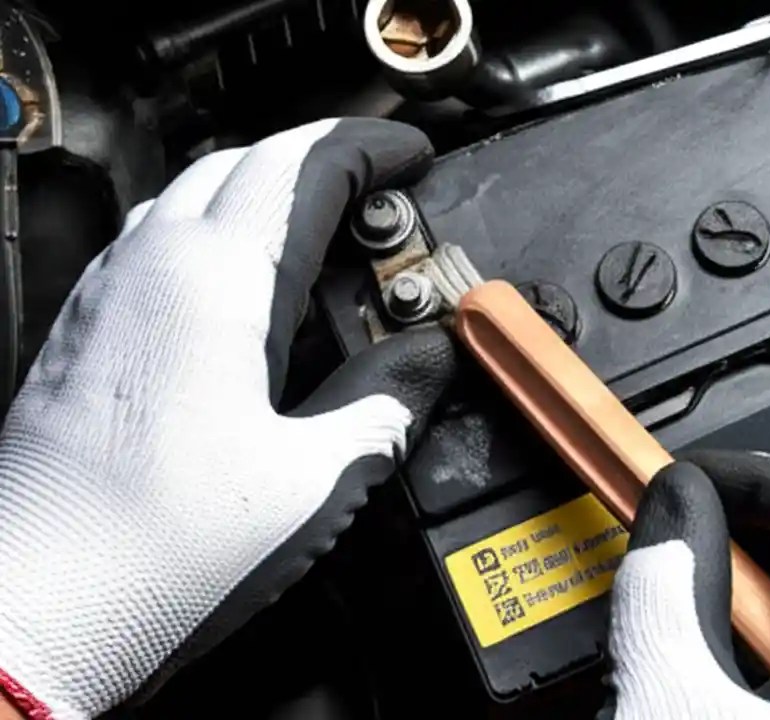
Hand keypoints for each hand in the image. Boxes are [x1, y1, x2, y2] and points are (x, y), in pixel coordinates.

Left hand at [0, 119, 453, 718]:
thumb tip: (430, 357)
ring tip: (321, 241)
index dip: (374, 150)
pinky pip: (153, 245)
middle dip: (322, 161)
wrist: (33, 615)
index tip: (415, 159)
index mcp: (214, 278)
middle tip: (380, 197)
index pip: (308, 165)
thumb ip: (387, 399)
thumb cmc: (155, 552)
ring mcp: (105, 296)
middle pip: (245, 160)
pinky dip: (215, 239)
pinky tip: (245, 301)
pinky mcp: (82, 336)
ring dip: (265, 194)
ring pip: (192, 194)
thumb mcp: (316, 478)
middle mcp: (149, 266)